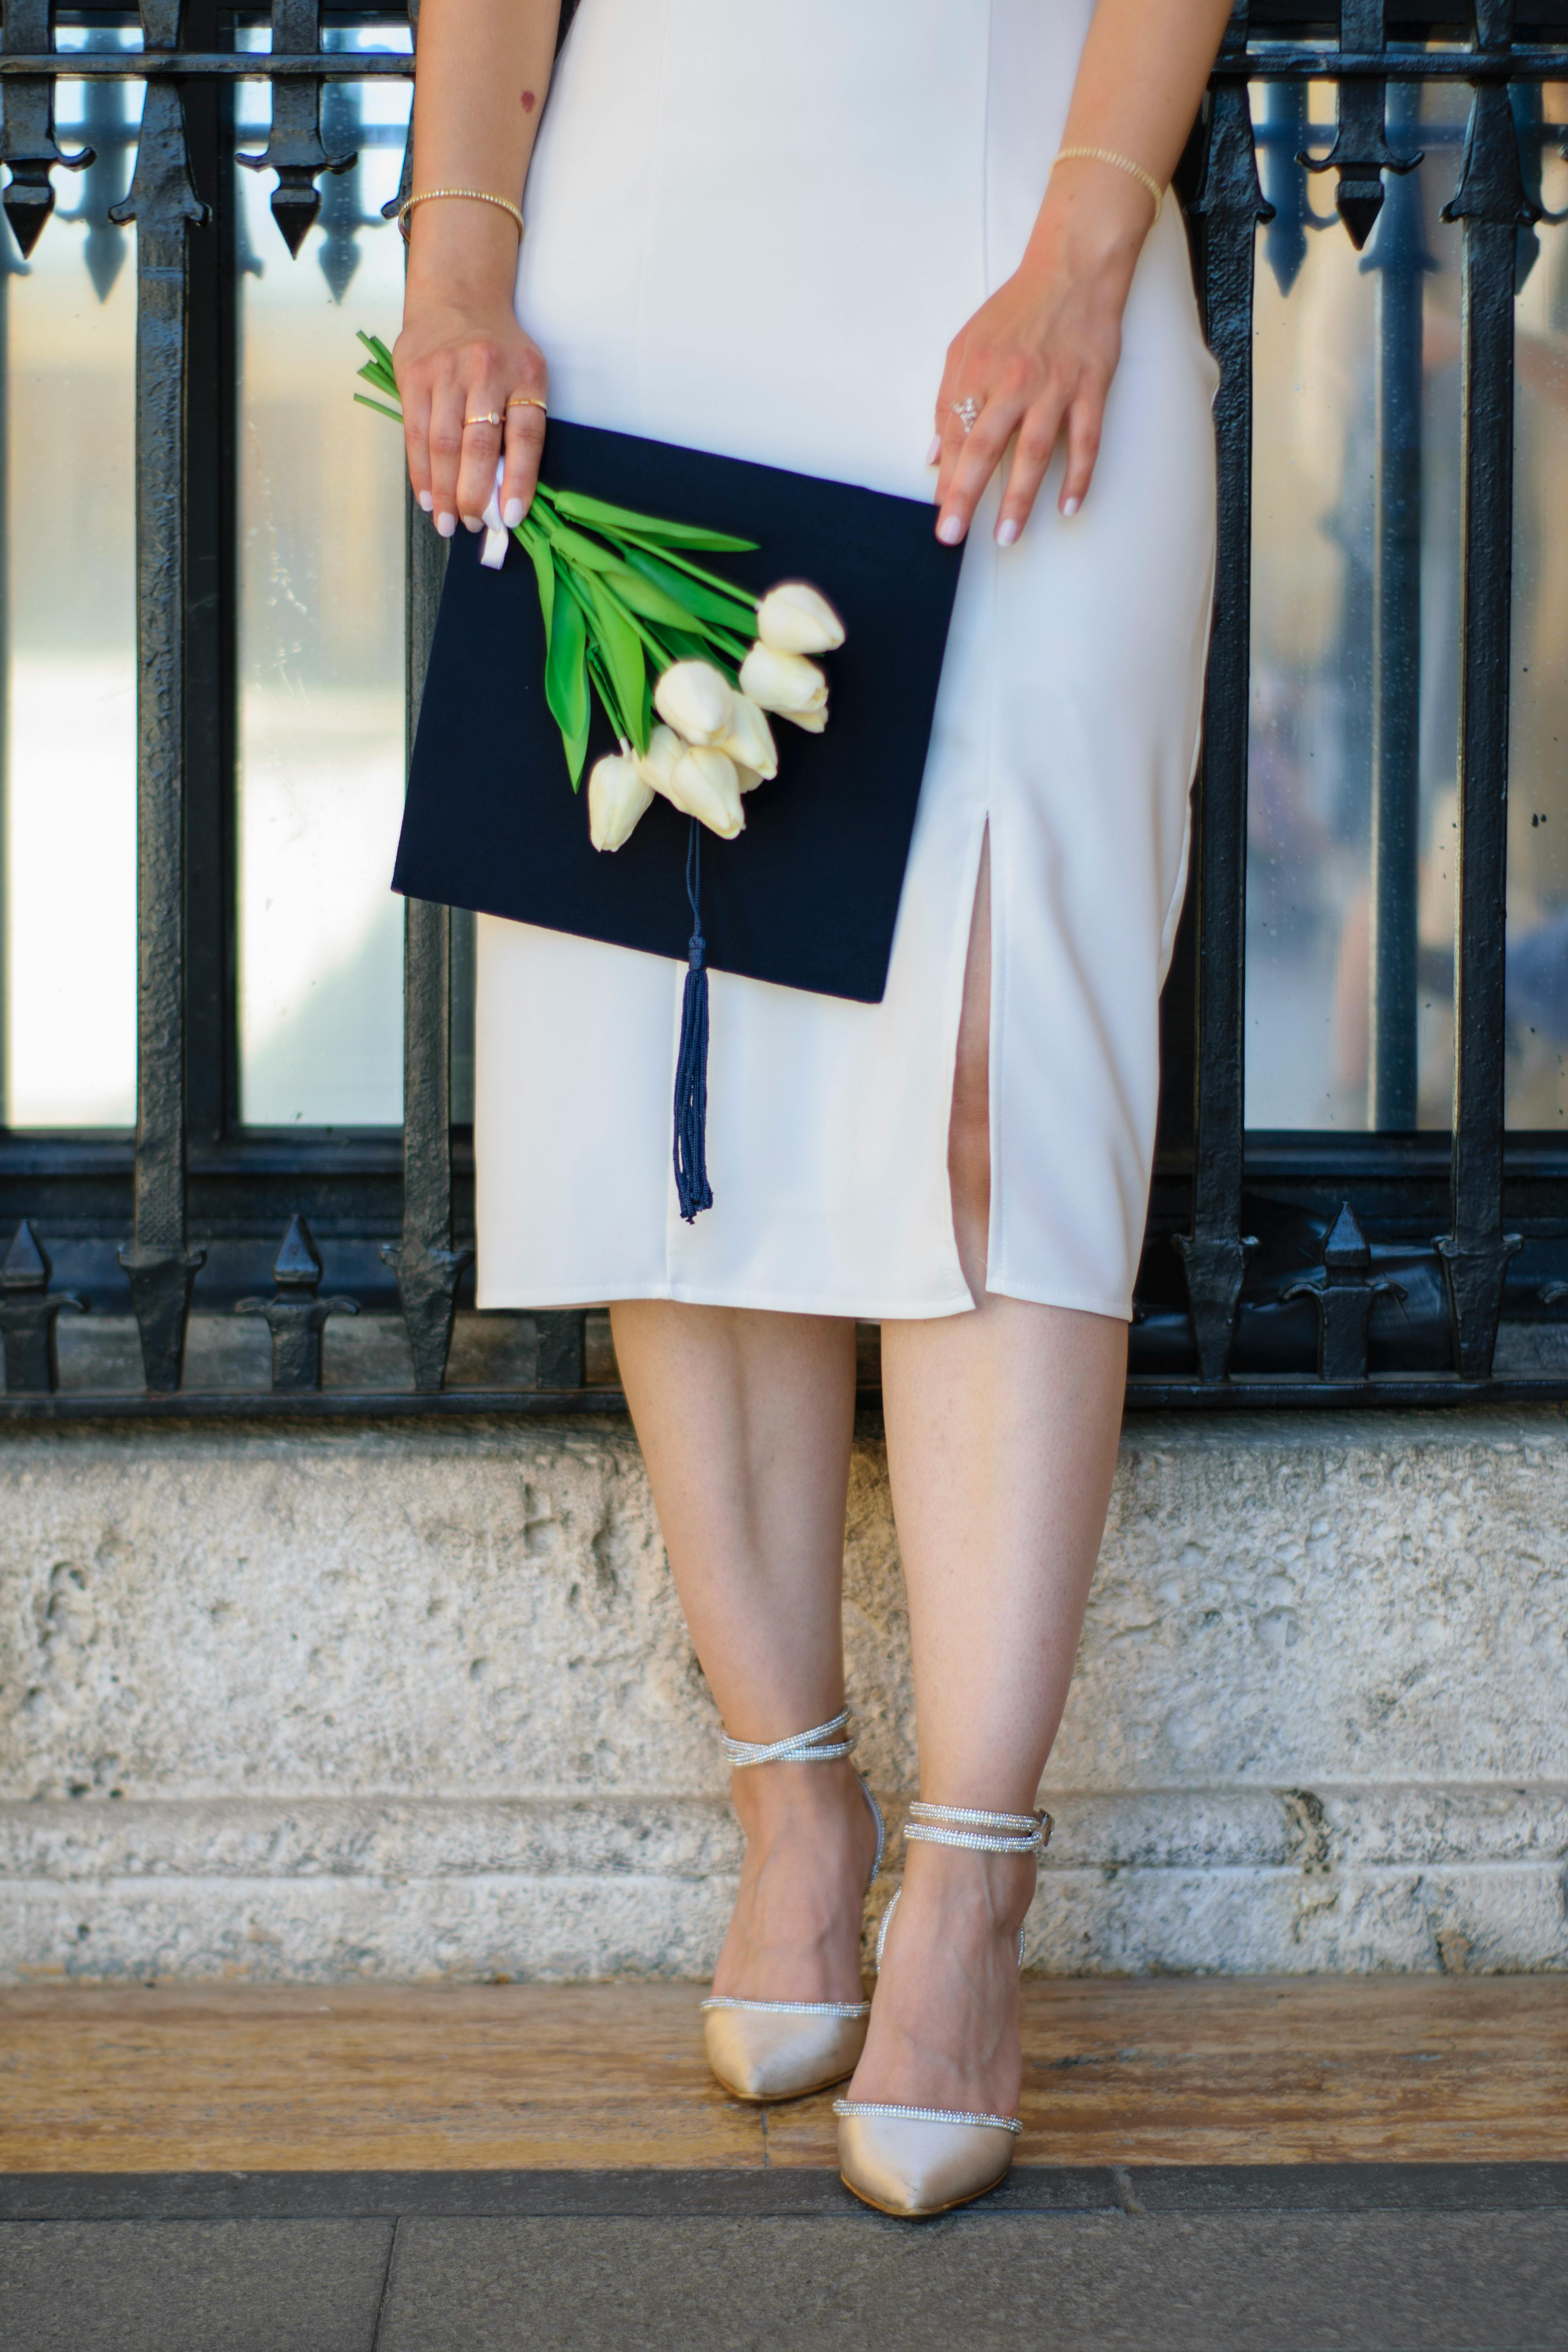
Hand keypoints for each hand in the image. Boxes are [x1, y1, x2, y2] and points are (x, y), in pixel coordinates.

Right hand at [394, 262, 546, 539]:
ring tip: (448, 524)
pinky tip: (428, 499)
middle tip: (475, 526)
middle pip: (478, 445)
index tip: (512, 517)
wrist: (458, 298)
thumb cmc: (499, 352)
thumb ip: (519, 428)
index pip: (525, 436)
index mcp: (524, 374)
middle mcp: (485, 370)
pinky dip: (421, 472)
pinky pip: (416, 434)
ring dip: (444, 491)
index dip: (519, 481)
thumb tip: (505, 495)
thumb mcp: (524, 378)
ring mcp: (445, 371)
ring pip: (443, 444)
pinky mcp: (414, 375)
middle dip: (474, 494)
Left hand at [931, 175, 1148, 547]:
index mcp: (977, 370)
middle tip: (952, 535)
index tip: (941, 512)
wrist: (1073, 268)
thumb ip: (948, 398)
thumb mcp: (966, 345)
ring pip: (1034, 451)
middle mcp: (1013, 380)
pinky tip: (1069, 507)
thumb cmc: (1018, 309)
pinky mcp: (1091, 387)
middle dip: (965, 494)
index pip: (955, 433)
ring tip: (1006, 536)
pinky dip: (1078, 475)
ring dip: (1019, 497)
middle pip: (984, 446)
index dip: (946, 476)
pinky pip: (1086, 440)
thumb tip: (932, 455)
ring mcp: (1055, 386)